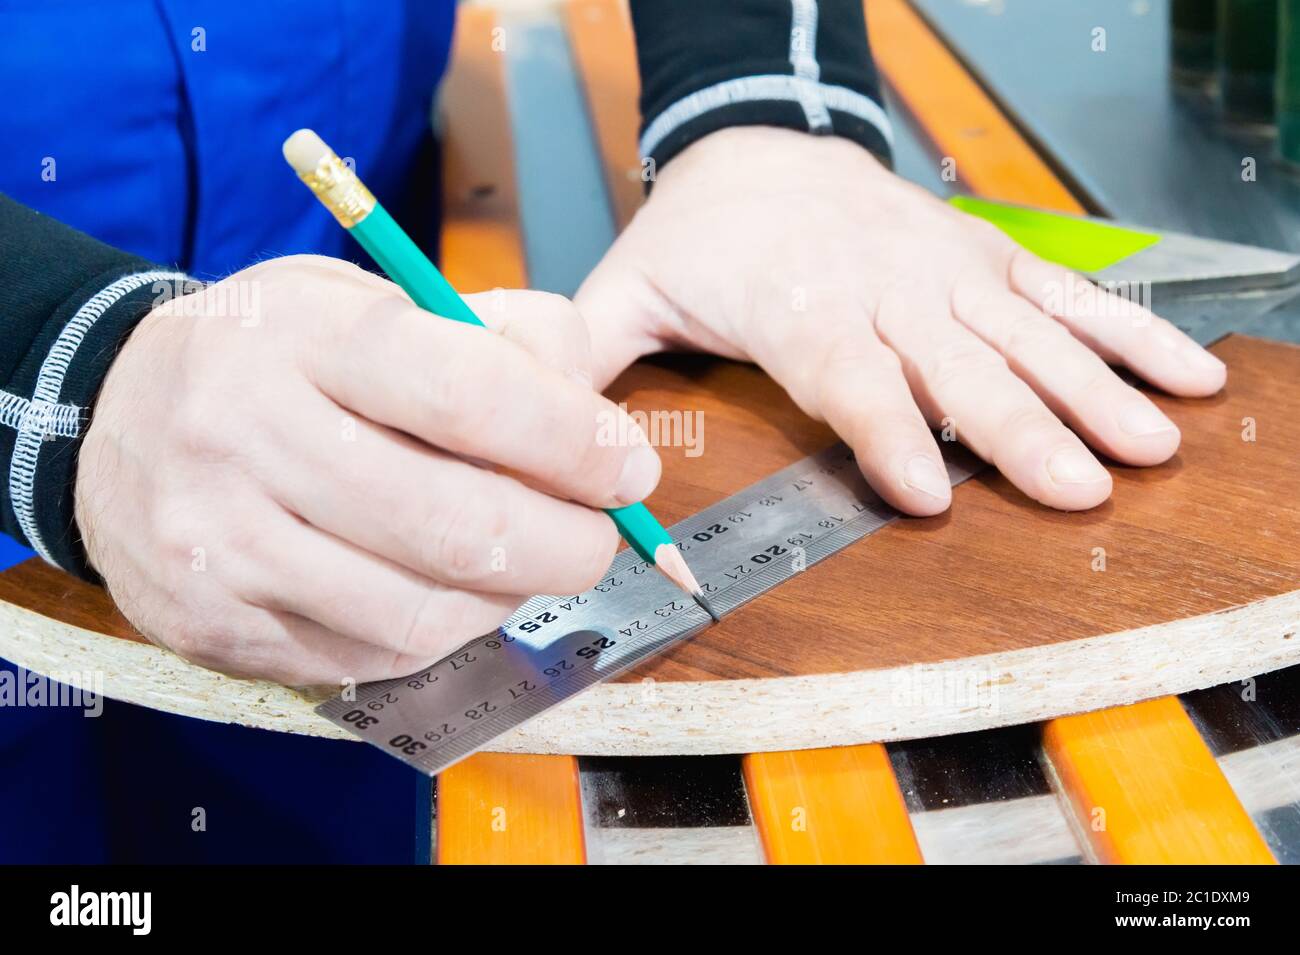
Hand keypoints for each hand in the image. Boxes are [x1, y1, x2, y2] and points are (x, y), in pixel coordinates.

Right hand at [76, 255, 660, 683]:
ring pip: (422, 609)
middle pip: (456, 524)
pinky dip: (440, 632)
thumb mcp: (373, 300)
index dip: (575, 442)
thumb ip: (497, 335)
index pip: (470, 394)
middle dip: (567, 545)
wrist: (111, 417)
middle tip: (601, 537)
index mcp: (306, 333)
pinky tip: (445, 591)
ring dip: (509, 599)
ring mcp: (220, 541)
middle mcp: (247, 434)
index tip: (628, 469)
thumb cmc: (277, 354)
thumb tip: (597, 412)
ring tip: (524, 563)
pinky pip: (372, 656)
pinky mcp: (213, 624)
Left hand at [577, 126, 1225, 513]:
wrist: (760, 145)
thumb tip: (532, 422)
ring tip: (1151, 445)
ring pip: (1026, 335)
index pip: (850, 376)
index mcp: (799, 306)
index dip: (890, 431)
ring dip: (1092, 390)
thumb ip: (588, 357)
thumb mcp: (627, 289)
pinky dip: (1125, 335)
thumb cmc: (700, 235)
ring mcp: (944, 274)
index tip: (934, 488)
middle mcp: (883, 289)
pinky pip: (1063, 299)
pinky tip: (1181, 376)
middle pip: (957, 366)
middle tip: (1078, 489)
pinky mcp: (982, 262)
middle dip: (1020, 429)